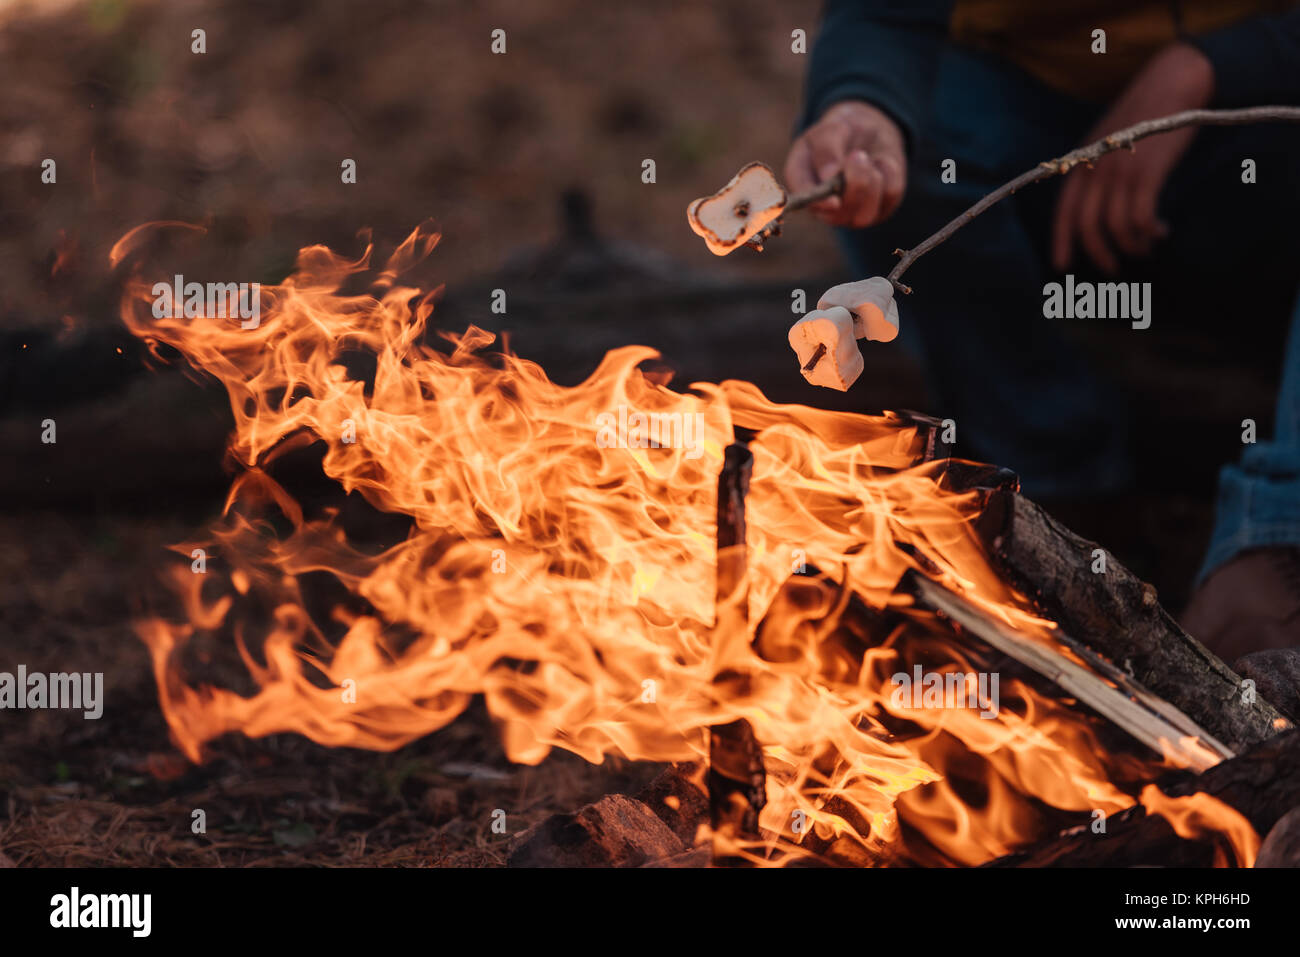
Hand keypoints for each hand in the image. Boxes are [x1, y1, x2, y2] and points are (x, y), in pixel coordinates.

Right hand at [784, 100, 906, 228]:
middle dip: (853, 184)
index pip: (805, 201)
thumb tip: (829, 173)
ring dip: (871, 179)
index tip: (834, 200)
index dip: (818, 205)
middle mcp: (825, 207)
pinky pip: (890, 195)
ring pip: (866, 213)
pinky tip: (880, 162)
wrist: (870, 130)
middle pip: (840, 214)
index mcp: (802, 184)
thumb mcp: (830, 129)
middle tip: (857, 155)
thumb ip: (826, 148)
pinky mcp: (880, 208)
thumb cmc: (841, 132)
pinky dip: (889, 171)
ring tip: (865, 157)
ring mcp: (853, 213)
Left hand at [1052, 43, 1213, 273]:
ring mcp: (1120, 172)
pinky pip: (1141, 218)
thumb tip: (1094, 204)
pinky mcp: (1147, 173)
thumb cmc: (1141, 114)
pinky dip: (1149, 232)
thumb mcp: (1105, 139)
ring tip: (1145, 248)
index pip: (1064, 211)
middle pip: (1088, 226)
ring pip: (1117, 227)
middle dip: (1100, 255)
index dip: (1061, 242)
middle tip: (1113, 270)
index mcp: (1080, 163)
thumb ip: (1095, 169)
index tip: (1062, 268)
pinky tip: (1160, 231)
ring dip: (1132, 246)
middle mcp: (1095, 171)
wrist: (1171, 83)